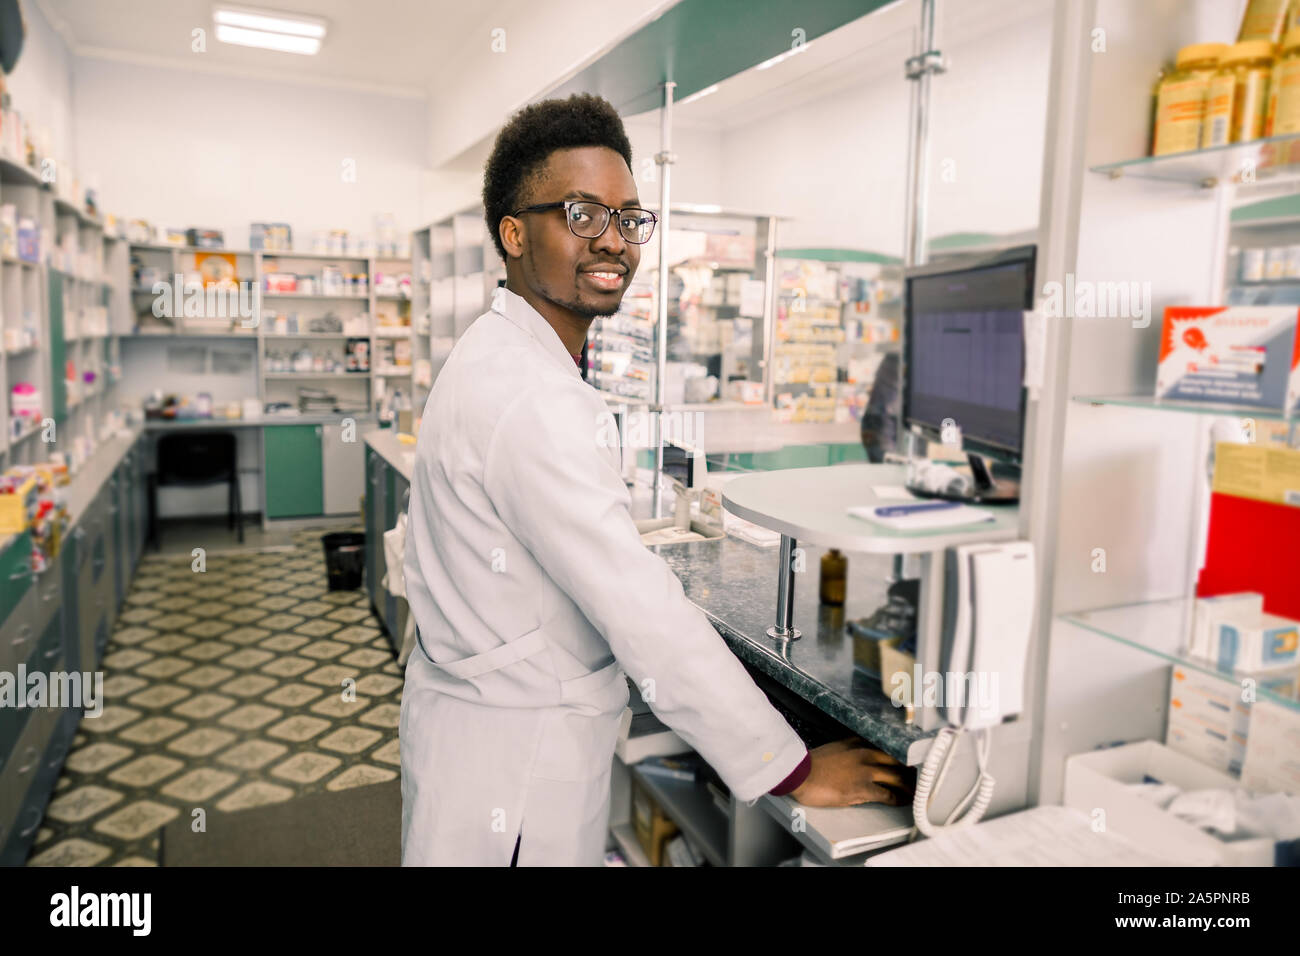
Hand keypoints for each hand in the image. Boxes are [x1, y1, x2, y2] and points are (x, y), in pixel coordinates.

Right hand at [791, 738, 913, 807]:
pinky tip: (902, 801)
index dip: (896, 755)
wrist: (800, 774)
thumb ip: (849, 751)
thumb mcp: (833, 749)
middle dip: (907, 769)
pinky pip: (888, 794)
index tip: (903, 760)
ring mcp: (865, 771)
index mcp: (856, 743)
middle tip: (914, 775)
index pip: (884, 747)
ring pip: (896, 777)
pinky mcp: (863, 788)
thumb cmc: (810, 765)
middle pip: (895, 761)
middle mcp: (864, 754)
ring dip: (907, 785)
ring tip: (913, 791)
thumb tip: (860, 760)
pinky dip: (898, 799)